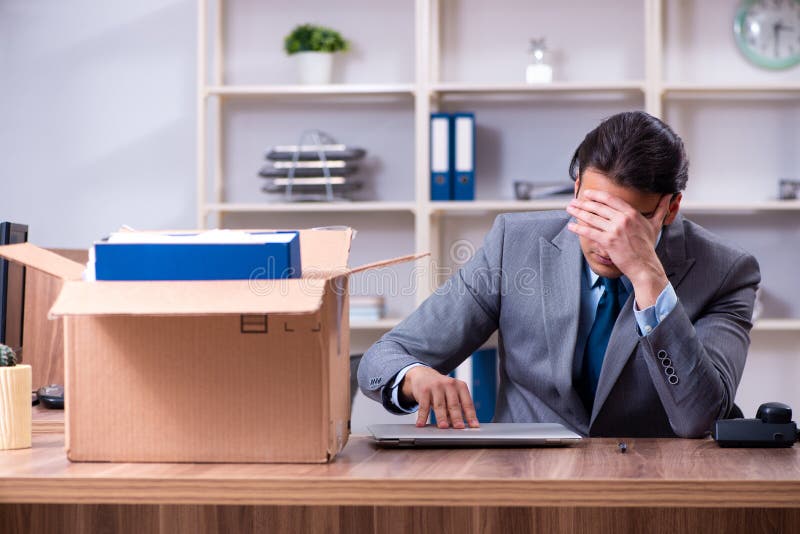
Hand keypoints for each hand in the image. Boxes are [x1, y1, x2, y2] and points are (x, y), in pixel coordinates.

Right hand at [401, 366, 479, 428]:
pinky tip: (421, 424)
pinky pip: (424, 406)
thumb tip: (457, 426)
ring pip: (439, 405)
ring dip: (441, 417)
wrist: (424, 375)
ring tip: (443, 427)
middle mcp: (449, 384)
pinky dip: (422, 416)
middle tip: (459, 427)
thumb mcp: (451, 394)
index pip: (467, 403)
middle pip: (453, 404)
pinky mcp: (424, 390)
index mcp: (460, 386)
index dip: (471, 415)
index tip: (474, 426)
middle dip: (457, 417)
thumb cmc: (441, 389)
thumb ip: (455, 408)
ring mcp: (436, 386)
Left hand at [566, 189, 670, 307]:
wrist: (644, 265)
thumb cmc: (648, 246)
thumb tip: (669, 196)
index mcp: (632, 213)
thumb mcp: (655, 224)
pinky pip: (589, 232)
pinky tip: (571, 226)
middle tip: (573, 201)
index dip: (596, 195)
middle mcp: (623, 219)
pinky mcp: (608, 242)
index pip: (610, 200)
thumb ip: (660, 209)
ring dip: (578, 213)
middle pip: (598, 207)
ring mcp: (615, 230)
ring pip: (592, 218)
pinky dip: (578, 228)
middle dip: (583, 203)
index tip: (587, 194)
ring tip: (569, 209)